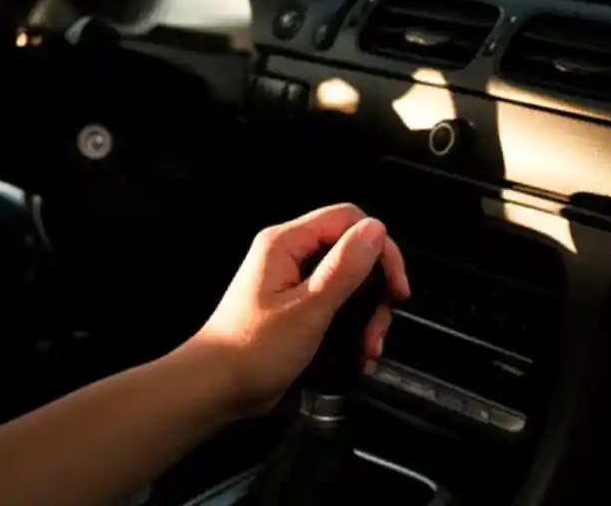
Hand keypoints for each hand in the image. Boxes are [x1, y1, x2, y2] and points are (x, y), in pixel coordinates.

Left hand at [183, 204, 409, 417]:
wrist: (215, 389)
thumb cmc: (252, 349)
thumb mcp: (308, 308)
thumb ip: (344, 267)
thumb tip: (376, 230)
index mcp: (286, 244)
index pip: (348, 220)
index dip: (379, 247)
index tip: (395, 284)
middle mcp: (291, 256)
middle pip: (353, 251)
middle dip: (376, 287)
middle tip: (386, 317)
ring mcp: (295, 283)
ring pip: (350, 282)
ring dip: (368, 313)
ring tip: (369, 346)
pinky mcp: (299, 309)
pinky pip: (338, 305)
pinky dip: (353, 327)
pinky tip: (359, 354)